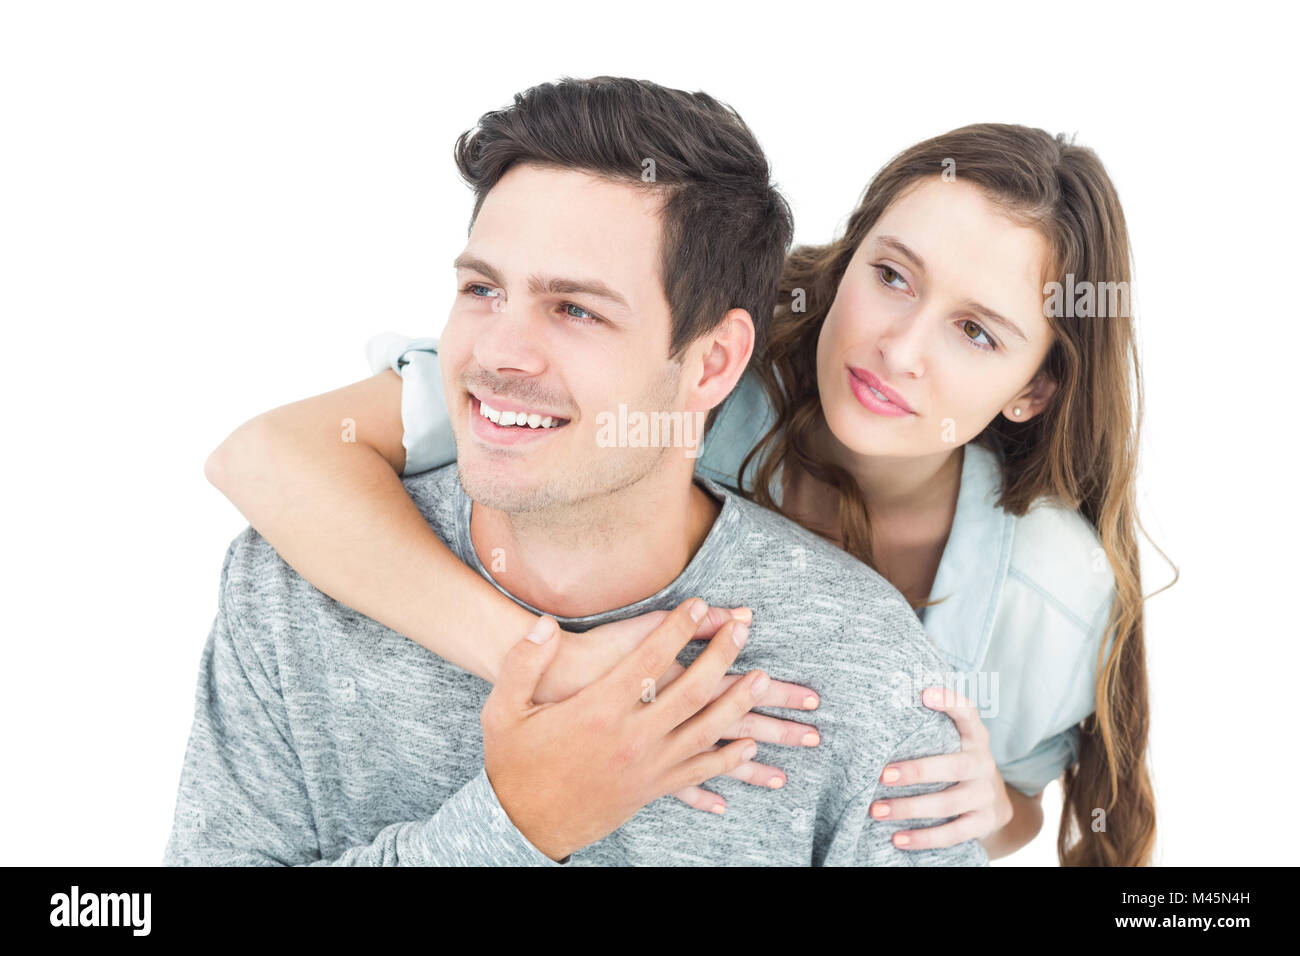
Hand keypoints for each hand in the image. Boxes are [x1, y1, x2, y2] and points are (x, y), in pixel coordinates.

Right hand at [482, 597, 773, 861]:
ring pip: (705, 732)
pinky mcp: (651, 791)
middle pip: (690, 692)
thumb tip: (544, 623)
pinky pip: (698, 773)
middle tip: (744, 631)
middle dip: (723, 657)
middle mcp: (630, 739)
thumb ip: (525, 662)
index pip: (649, 660)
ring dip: (738, 704)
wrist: (520, 822)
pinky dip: (727, 761)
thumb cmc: (513, 761)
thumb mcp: (505, 708)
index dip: (678, 628)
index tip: (698, 604)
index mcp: (598, 711)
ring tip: (763, 680)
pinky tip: (747, 748)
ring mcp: (646, 768)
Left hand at [868, 687, 1012, 850]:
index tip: (924, 693)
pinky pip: (953, 833)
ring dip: (910, 808)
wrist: (993, 802)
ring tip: (877, 810)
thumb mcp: (952, 742)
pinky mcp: (984, 823)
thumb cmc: (955, 762)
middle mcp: (983, 764)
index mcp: (975, 737)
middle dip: (916, 771)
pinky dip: (924, 838)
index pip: (968, 713)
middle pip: (953, 766)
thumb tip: (875, 712)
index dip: (950, 702)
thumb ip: (929, 729)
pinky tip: (897, 838)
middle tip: (882, 775)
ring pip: (948, 803)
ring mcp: (985, 795)